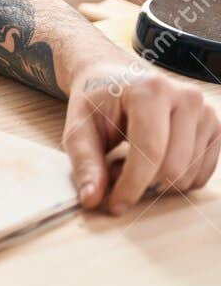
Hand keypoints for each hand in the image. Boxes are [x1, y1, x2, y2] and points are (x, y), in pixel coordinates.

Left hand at [64, 63, 219, 213]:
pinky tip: (154, 163)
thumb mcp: (79, 128)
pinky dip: (175, 180)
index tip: (114, 206)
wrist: (116, 78)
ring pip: (188, 176)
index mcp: (151, 90)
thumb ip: (85, 163)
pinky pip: (200, 176)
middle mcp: (186, 97)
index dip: (132, 186)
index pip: (150, 151)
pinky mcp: (215, 129)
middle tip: (114, 172)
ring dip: (156, 183)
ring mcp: (206, 112)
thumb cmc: (97, 102)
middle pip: (172, 167)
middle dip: (142, 184)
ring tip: (131, 162)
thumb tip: (93, 199)